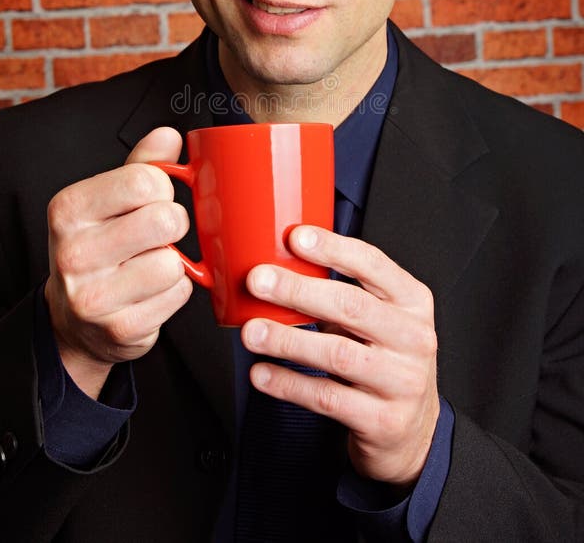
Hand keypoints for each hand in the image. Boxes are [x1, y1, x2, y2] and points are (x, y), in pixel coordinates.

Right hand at [45, 127, 192, 398]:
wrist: (76, 319)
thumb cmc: (100, 248)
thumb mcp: (109, 200)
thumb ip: (142, 165)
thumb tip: (169, 135)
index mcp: (69, 209)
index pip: (144, 180)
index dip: (162, 189)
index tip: (152, 200)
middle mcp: (73, 252)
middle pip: (164, 219)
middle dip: (174, 224)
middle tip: (159, 234)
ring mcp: (94, 296)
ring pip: (173, 262)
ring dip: (175, 263)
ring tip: (151, 265)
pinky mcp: (120, 328)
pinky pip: (178, 294)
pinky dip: (176, 291)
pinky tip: (152, 291)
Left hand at [241, 226, 438, 487]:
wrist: (413, 428)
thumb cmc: (384, 359)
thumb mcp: (378, 319)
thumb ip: (341, 293)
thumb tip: (279, 265)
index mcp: (412, 301)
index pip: (373, 265)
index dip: (333, 248)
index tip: (294, 237)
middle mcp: (413, 338)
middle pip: (351, 306)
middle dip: (298, 290)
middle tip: (258, 281)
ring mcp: (402, 381)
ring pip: (337, 354)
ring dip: (287, 340)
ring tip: (251, 332)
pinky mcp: (384, 421)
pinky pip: (327, 398)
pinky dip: (289, 384)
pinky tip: (262, 373)